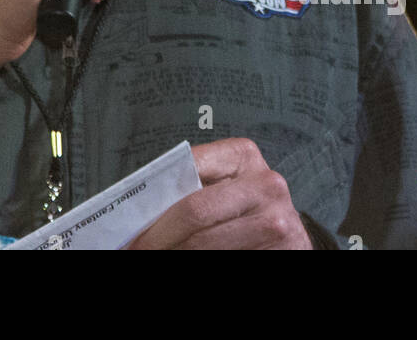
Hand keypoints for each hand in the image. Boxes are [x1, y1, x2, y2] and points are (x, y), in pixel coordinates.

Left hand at [126, 138, 312, 249]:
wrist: (287, 232)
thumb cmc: (242, 206)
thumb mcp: (222, 185)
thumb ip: (191, 188)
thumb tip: (140, 212)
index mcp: (242, 155)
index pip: (188, 170)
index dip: (154, 201)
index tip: (130, 226)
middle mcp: (265, 184)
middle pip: (194, 211)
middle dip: (158, 236)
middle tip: (136, 249)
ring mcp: (277, 221)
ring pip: (205, 244)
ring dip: (175, 252)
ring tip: (153, 255)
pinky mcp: (285, 251)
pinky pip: (228, 257)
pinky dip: (199, 261)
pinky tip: (183, 259)